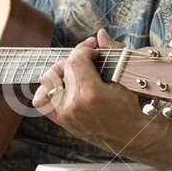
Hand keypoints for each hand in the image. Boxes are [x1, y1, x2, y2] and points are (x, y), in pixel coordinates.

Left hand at [31, 28, 142, 148]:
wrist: (128, 136)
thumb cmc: (129, 108)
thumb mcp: (124, 78)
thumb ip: (112, 52)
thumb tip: (100, 34)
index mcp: (90, 94)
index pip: (75, 60)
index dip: (84, 50)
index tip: (94, 52)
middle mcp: (73, 106)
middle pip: (62, 68)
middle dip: (73, 59)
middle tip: (86, 61)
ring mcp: (65, 115)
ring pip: (47, 82)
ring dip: (59, 73)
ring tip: (73, 73)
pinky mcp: (61, 121)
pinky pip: (42, 101)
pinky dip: (48, 90)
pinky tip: (63, 86)